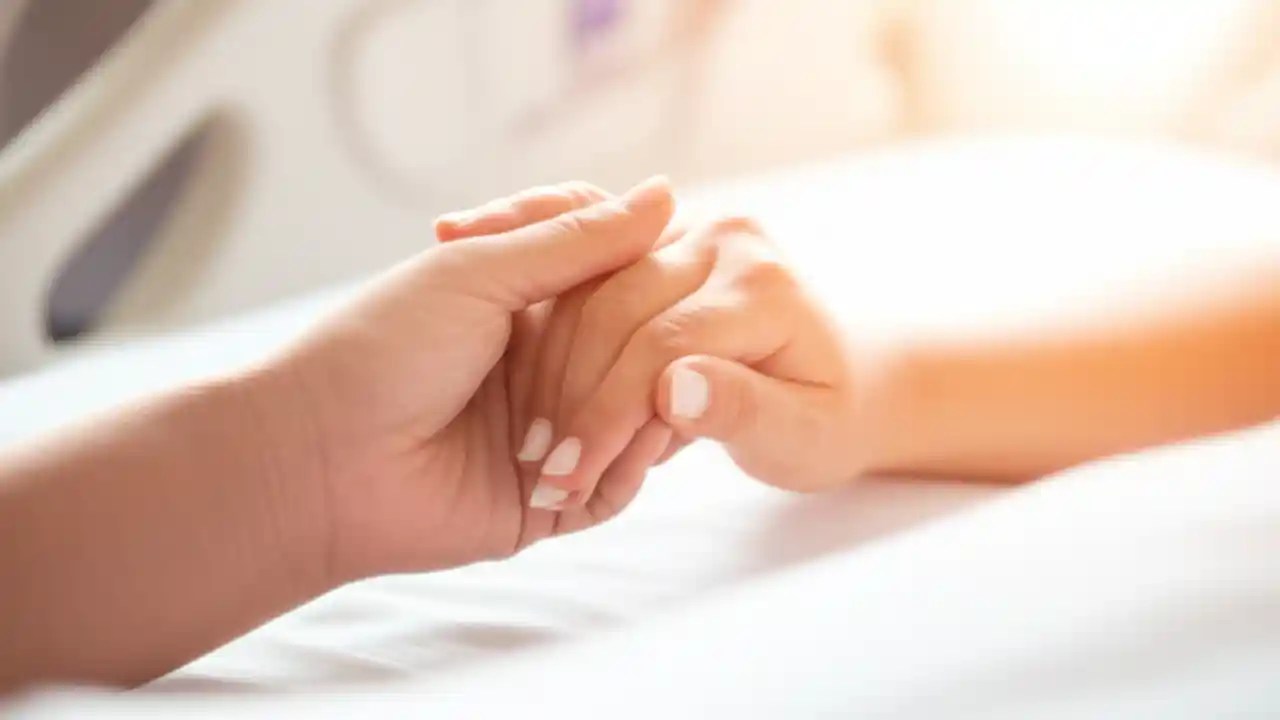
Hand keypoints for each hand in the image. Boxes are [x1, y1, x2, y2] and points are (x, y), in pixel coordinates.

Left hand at [267, 177, 673, 580]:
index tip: (663, 254)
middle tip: (591, 345)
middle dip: (630, 337)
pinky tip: (614, 443)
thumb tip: (667, 191)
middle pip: (643, 337)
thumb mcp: (479, 272)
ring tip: (610, 396)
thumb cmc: (382, 349)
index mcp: (531, 299)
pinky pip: (625, 479)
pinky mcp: (560, 500)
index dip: (644, 261)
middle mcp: (554, 361)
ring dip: (632, 398)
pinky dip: (629, 458)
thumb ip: (575, 239)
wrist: (319, 458)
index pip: (624, 269)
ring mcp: (561, 430)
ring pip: (646, 407)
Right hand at [520, 214, 868, 504]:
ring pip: (588, 296)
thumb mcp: (802, 439)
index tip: (570, 478)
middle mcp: (727, 239)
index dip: (611, 414)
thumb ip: (746, 413)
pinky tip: (551, 408)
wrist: (836, 380)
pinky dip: (560, 350)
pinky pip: (584, 289)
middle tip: (545, 473)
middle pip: (616, 313)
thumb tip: (676, 390)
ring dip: (556, 376)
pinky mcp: (654, 243)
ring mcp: (686, 232)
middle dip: (575, 399)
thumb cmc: (822, 421)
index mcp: (767, 284)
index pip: (665, 344)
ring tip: (542, 449)